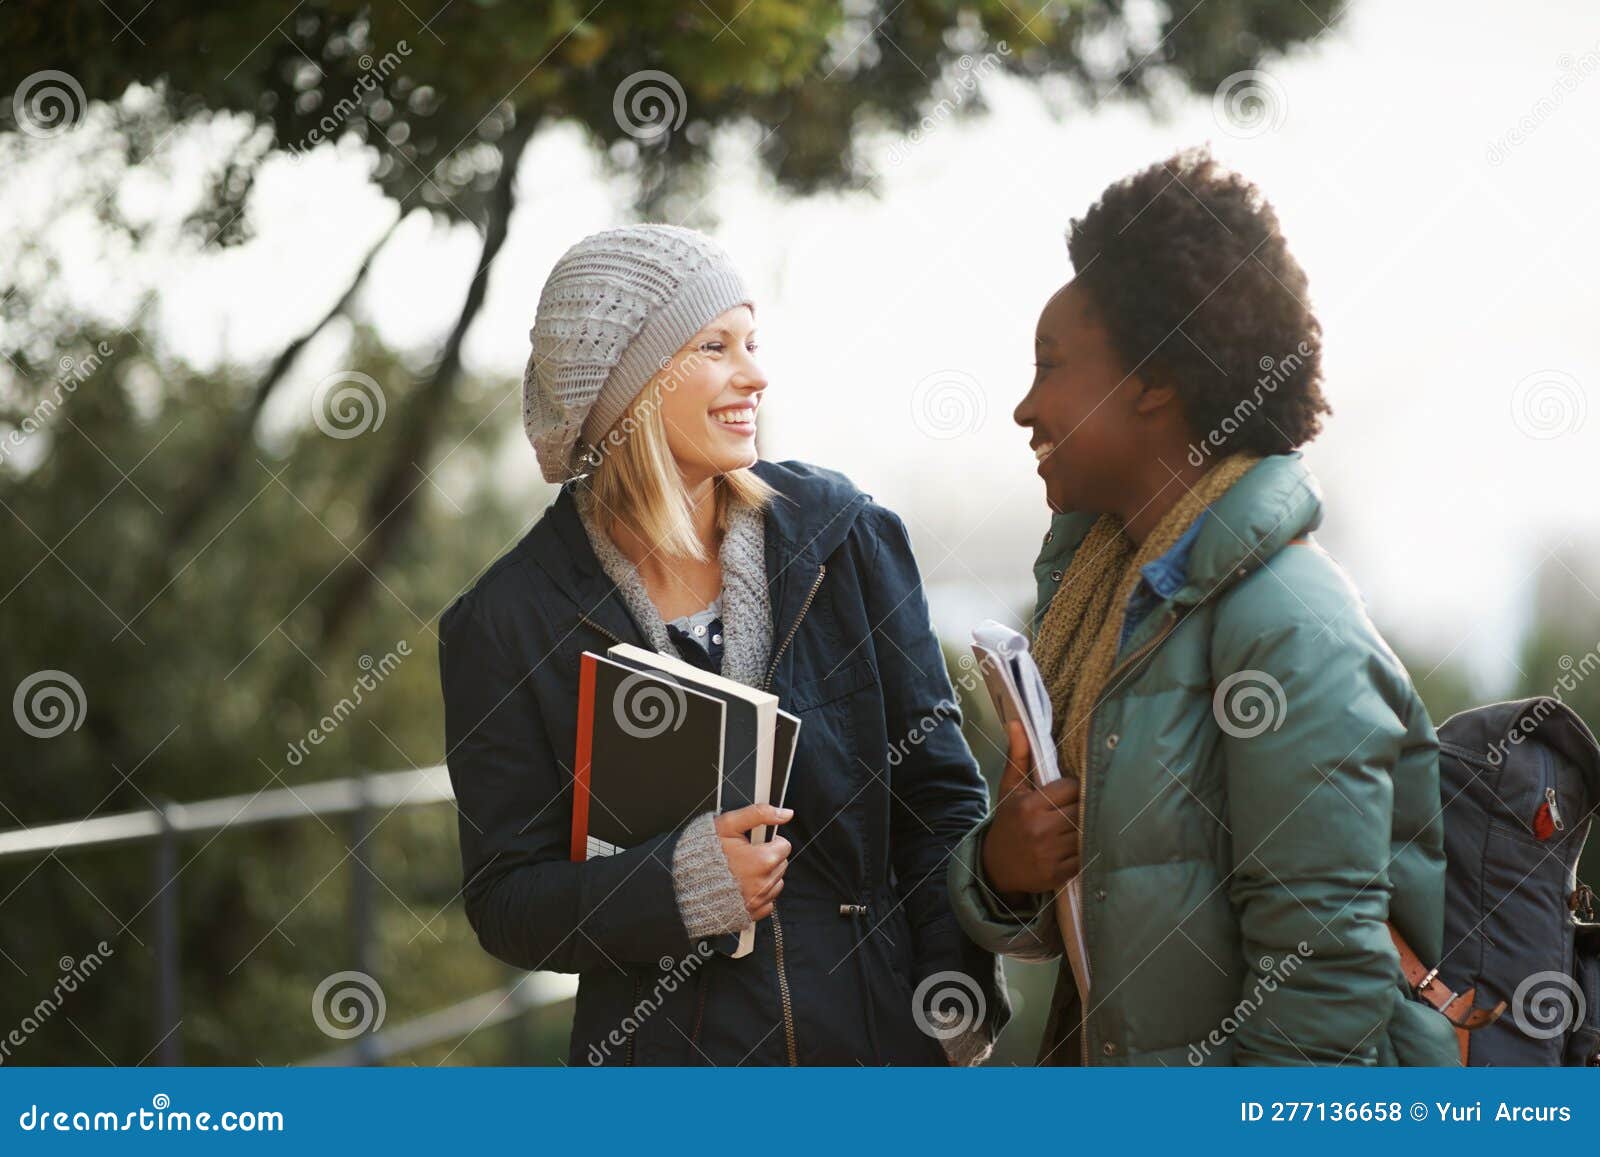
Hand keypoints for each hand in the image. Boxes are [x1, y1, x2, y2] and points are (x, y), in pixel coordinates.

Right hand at [714, 804, 792, 920]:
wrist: (684, 885)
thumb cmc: (703, 854)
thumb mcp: (728, 824)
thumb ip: (759, 814)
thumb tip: (785, 813)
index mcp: (763, 860)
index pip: (784, 845)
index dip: (768, 840)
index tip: (754, 842)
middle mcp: (764, 883)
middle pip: (781, 864)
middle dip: (767, 857)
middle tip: (744, 855)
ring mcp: (758, 900)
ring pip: (776, 882)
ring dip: (764, 874)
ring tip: (741, 870)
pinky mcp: (753, 913)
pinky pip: (767, 901)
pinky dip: (758, 893)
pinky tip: (741, 885)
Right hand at [980, 719, 1080, 896]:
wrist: (996, 867)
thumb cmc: (1008, 822)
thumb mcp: (1010, 789)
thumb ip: (1018, 756)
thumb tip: (1016, 722)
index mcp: (1029, 806)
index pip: (1070, 788)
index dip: (1073, 789)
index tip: (1069, 792)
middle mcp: (1040, 828)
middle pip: (1082, 809)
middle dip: (1082, 807)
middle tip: (1079, 807)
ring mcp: (1050, 853)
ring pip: (1086, 832)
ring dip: (1087, 828)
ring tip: (1080, 825)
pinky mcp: (1059, 873)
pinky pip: (1085, 856)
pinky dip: (1085, 850)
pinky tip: (1077, 845)